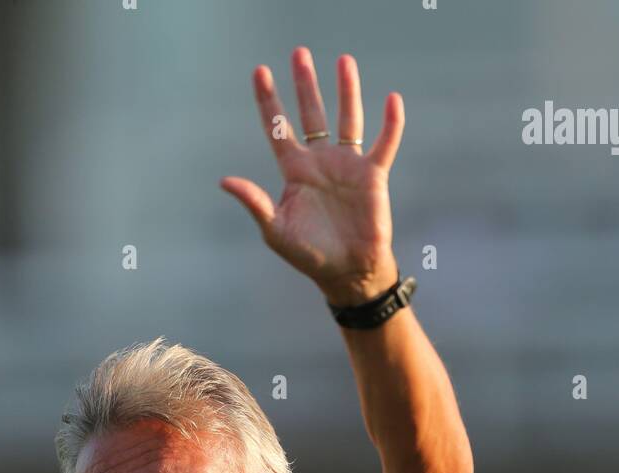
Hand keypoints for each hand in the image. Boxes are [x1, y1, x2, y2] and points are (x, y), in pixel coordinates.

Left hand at [220, 47, 403, 306]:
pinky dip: (391, 123)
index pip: (278, 129)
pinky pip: (384, 143)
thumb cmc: (310, 256)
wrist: (348, 273)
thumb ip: (254, 203)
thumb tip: (225, 181)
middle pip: (311, 114)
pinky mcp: (373, 176)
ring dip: (346, 90)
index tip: (259, 72)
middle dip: (304, 85)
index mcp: (295, 172)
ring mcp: (348, 166)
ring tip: (344, 60)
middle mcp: (320, 163)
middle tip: (299, 53)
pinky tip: (393, 99)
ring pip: (347, 119)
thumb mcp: (276, 231)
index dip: (268, 100)